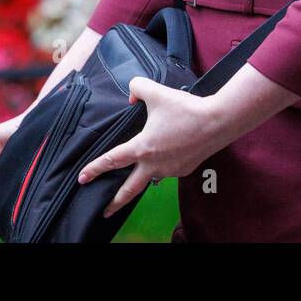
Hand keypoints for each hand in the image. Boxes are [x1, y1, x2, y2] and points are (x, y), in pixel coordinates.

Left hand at [76, 77, 225, 218]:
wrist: (217, 122)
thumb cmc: (186, 109)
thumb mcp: (157, 92)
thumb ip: (138, 88)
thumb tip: (132, 96)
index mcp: (143, 148)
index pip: (112, 161)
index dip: (94, 169)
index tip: (82, 178)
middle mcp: (155, 164)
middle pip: (130, 190)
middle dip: (115, 203)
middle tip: (105, 212)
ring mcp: (171, 170)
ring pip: (153, 175)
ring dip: (145, 175)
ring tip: (144, 167)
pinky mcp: (185, 170)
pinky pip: (170, 168)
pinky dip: (166, 162)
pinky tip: (173, 151)